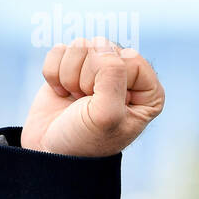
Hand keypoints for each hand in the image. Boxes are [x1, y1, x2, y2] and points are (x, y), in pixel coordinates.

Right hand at [20, 37, 165, 156]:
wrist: (50, 153)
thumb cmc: (85, 140)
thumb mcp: (106, 115)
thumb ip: (111, 76)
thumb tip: (102, 46)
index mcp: (148, 91)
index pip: (130, 58)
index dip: (108, 77)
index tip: (103, 103)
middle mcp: (127, 76)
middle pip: (103, 47)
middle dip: (86, 77)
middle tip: (86, 103)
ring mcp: (99, 69)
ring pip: (80, 45)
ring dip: (69, 76)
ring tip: (75, 99)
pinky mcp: (72, 66)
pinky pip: (60, 50)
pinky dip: (53, 74)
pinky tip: (62, 93)